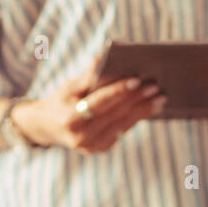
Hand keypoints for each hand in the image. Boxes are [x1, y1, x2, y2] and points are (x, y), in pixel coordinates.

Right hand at [15, 58, 165, 153]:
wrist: (46, 127)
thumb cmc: (61, 100)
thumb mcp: (69, 87)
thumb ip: (87, 76)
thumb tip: (103, 57)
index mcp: (70, 119)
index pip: (99, 102)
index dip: (119, 91)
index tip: (137, 80)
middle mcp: (80, 136)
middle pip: (115, 114)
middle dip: (138, 99)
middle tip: (156, 87)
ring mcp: (91, 146)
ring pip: (123, 125)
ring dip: (144, 110)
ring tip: (161, 98)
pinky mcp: (100, 149)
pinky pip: (122, 131)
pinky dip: (136, 118)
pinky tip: (150, 108)